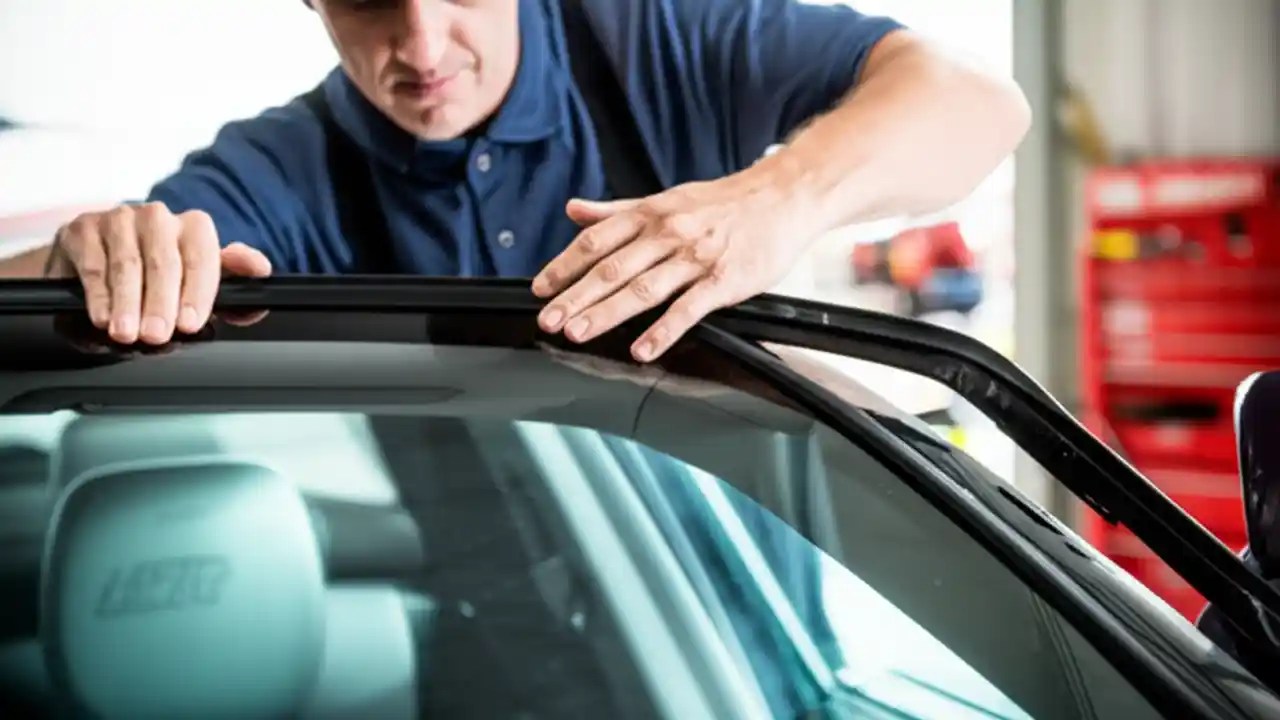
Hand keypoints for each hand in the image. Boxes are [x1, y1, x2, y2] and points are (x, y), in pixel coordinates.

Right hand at [46, 203, 271, 344]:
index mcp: (194, 227)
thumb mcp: (202, 278)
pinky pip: (93, 265)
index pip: (203, 258)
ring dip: (126, 303)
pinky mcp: (83, 229)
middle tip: (156, 335)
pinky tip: (101, 316)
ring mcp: (118, 219)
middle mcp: (157, 217)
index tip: (190, 323)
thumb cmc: (161, 273)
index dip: (197, 293)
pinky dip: (97, 295)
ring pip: (126, 265)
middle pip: (163, 263)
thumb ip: (235, 278)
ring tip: (126, 332)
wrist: (105, 254)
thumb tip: (261, 269)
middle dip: (160, 304)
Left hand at [532, 170, 813, 361]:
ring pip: (642, 289)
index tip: (541, 288)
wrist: (783, 197)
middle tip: (548, 321)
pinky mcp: (723, 280)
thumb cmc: (723, 204)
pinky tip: (642, 350)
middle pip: (612, 268)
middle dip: (575, 297)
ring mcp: (694, 258)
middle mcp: (667, 234)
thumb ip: (617, 210)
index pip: (596, 240)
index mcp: (649, 214)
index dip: (565, 266)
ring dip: (607, 313)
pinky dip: (663, 331)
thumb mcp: (666, 199)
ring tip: (578, 334)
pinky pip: (688, 309)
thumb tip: (574, 211)